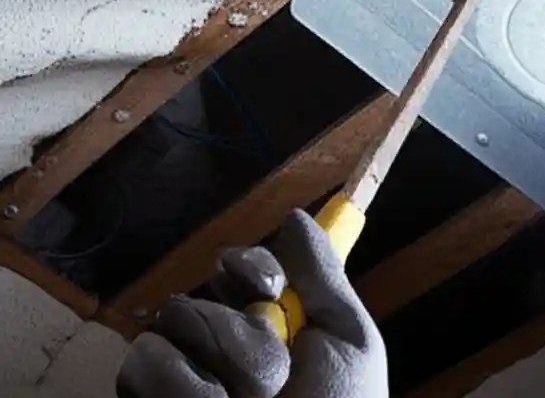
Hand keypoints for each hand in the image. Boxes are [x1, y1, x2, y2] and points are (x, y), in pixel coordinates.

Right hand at [117, 210, 387, 397]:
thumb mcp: (347, 342)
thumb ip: (321, 278)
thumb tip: (293, 216)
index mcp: (267, 323)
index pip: (237, 267)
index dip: (249, 267)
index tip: (268, 288)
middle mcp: (215, 346)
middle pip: (201, 295)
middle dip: (244, 337)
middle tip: (277, 381)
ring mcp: (178, 378)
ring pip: (170, 327)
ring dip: (222, 369)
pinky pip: (143, 366)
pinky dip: (189, 392)